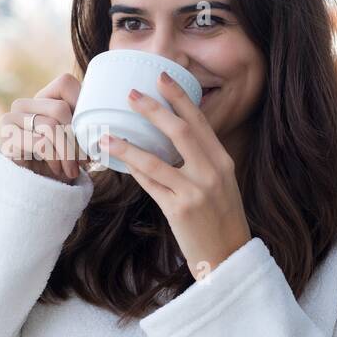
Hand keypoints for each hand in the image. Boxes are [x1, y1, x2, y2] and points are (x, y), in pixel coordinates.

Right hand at [0, 73, 86, 183]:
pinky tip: (57, 169)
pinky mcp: (6, 138)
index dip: (80, 107)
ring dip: (67, 152)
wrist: (34, 189)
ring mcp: (11, 119)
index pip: (65, 84)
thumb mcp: (76, 139)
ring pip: (50, 126)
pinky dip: (54, 158)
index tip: (88, 134)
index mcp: (41, 99)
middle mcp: (23, 105)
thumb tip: (100, 122)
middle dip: (75, 137)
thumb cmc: (59, 162)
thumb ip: (83, 122)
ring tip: (72, 169)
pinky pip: (39, 142)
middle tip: (83, 160)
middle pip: (60, 108)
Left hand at [100, 71, 250, 277]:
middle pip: (180, 131)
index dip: (180, 97)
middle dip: (154, 109)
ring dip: (128, 144)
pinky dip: (133, 169)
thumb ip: (202, 162)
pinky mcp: (178, 210)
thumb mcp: (221, 184)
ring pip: (156, 159)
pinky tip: (116, 159)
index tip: (163, 78)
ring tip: (108, 132)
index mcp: (223, 161)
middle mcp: (212, 172)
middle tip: (132, 94)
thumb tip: (170, 140)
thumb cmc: (221, 220)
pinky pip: (150, 184)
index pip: (200, 122)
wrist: (229, 258)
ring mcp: (195, 191)